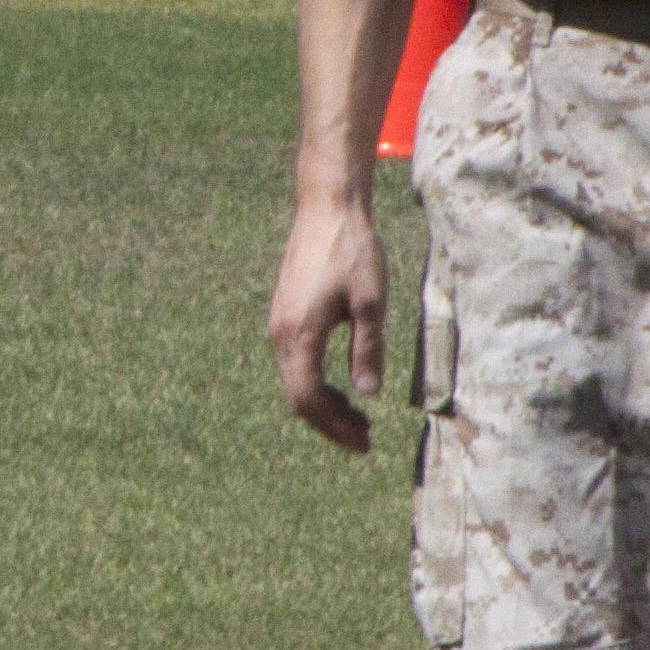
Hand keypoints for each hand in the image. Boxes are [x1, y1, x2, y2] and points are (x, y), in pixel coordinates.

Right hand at [265, 191, 389, 453]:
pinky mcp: (286, 313)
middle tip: (366, 438)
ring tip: (359, 416)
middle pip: (298, 396)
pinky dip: (318, 382)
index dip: (334, 427)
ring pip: (296, 380)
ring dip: (325, 404)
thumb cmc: (352, 251)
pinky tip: (344, 383)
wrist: (327, 208)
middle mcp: (281, 333)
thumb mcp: (370, 303)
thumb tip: (368, 393)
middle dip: (330, 423)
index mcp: (299, 333)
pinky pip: (296, 362)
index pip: (308, 398)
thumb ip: (367, 349)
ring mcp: (279, 323)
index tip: (363, 441)